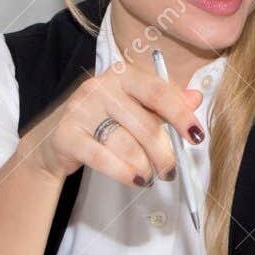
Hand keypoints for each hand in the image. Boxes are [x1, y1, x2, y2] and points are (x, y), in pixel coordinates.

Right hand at [25, 61, 202, 186]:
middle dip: (164, 154)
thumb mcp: (137, 106)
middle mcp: (100, 87)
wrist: (57, 135)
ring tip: (148, 175)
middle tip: (169, 171)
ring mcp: (81, 109)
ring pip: (126, 144)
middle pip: (145, 125)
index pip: (159, 92)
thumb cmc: (104, 119)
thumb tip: (195, 98)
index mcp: (123, 75)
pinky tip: (135, 179)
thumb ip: (166, 102)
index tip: (197, 136)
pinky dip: (123, 172)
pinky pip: (102, 158)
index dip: (181, 115)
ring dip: (145, 167)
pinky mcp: (66, 135)